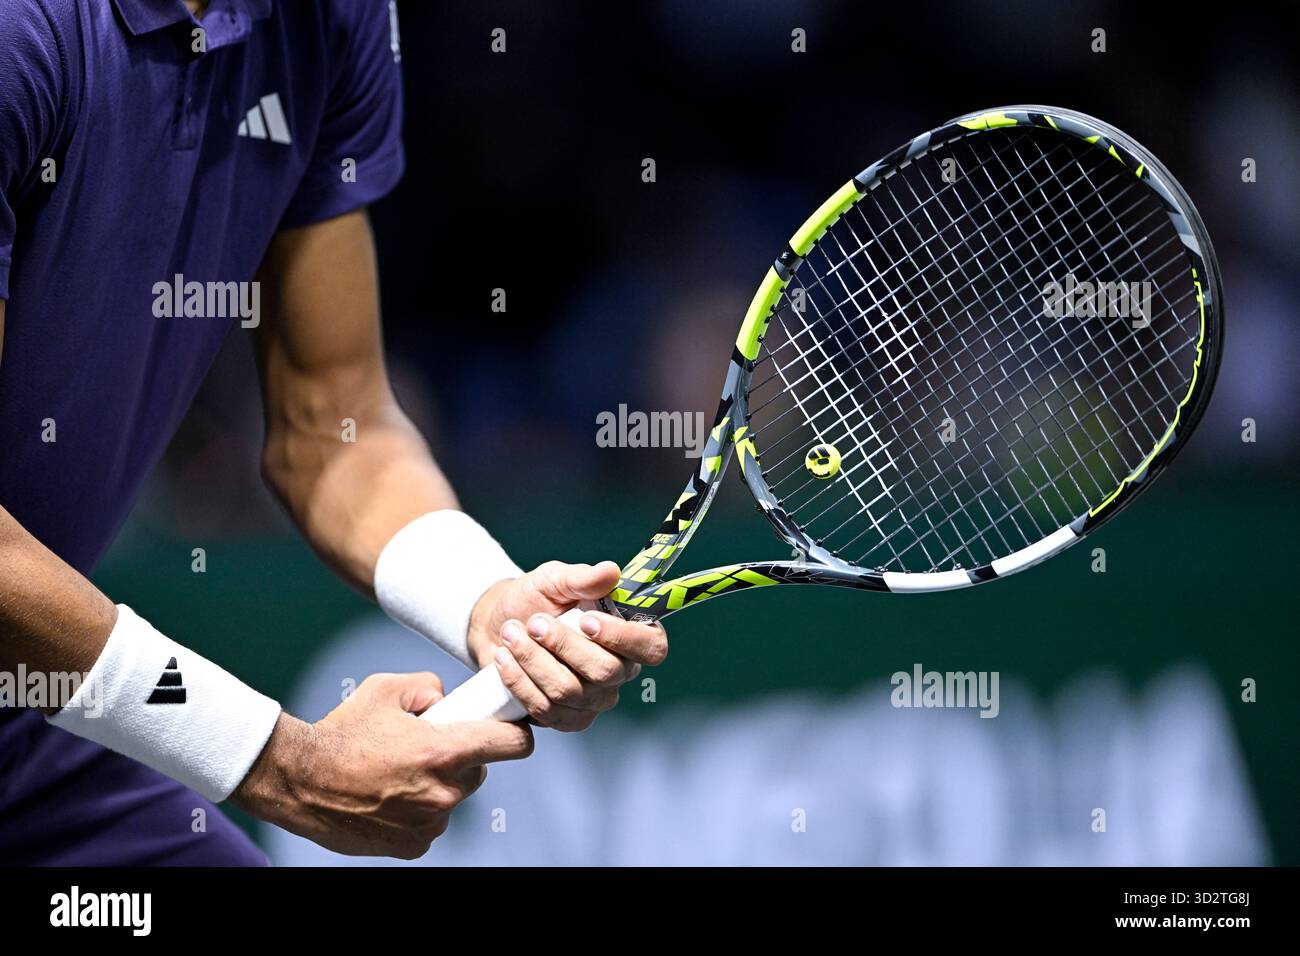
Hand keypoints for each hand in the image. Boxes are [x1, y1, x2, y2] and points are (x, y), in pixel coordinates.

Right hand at [232, 672, 532, 858]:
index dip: (515, 732)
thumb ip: (430, 687)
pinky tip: (389, 794)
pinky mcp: (413, 846)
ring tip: (398, 770)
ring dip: (438, 784)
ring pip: (454, 796)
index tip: (508, 727)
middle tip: (428, 745)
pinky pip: (431, 820)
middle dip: (462, 756)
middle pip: (480, 771)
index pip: (514, 744)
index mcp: (445, 751)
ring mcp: (430, 823)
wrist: (298, 781)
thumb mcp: (387, 688)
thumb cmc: (341, 732)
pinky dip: (418, 808)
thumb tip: (448, 701)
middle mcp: (444, 792)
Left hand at [467, 560, 667, 731]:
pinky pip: (546, 709)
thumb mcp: (554, 580)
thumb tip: (611, 571)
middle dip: (563, 645)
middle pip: (605, 671)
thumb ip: (582, 578)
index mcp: (630, 634)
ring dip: (533, 660)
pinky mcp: (565, 719)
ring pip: (569, 691)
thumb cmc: (535, 600)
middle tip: (534, 622)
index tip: (586, 621)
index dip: (624, 638)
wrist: (497, 625)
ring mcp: (593, 700)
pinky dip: (520, 682)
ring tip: (511, 633)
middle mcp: (619, 671)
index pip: (651, 647)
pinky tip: (504, 659)